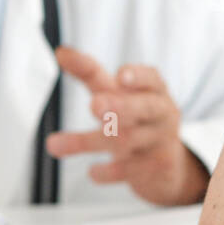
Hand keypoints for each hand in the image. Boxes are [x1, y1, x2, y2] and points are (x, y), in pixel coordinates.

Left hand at [46, 45, 208, 205]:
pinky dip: (107, 172)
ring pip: (127, 140)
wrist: (167, 165)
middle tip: (94, 105)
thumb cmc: (137, 118)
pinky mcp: (152, 169)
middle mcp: (161, 113)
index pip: (150, 78)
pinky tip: (92, 172)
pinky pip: (127, 171)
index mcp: (154, 90)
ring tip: (55, 144)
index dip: (137, 76)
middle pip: (146, 108)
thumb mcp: (118, 94)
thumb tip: (61, 52)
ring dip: (88, 141)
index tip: (121, 75)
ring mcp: (158, 142)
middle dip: (121, 106)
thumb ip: (91, 73)